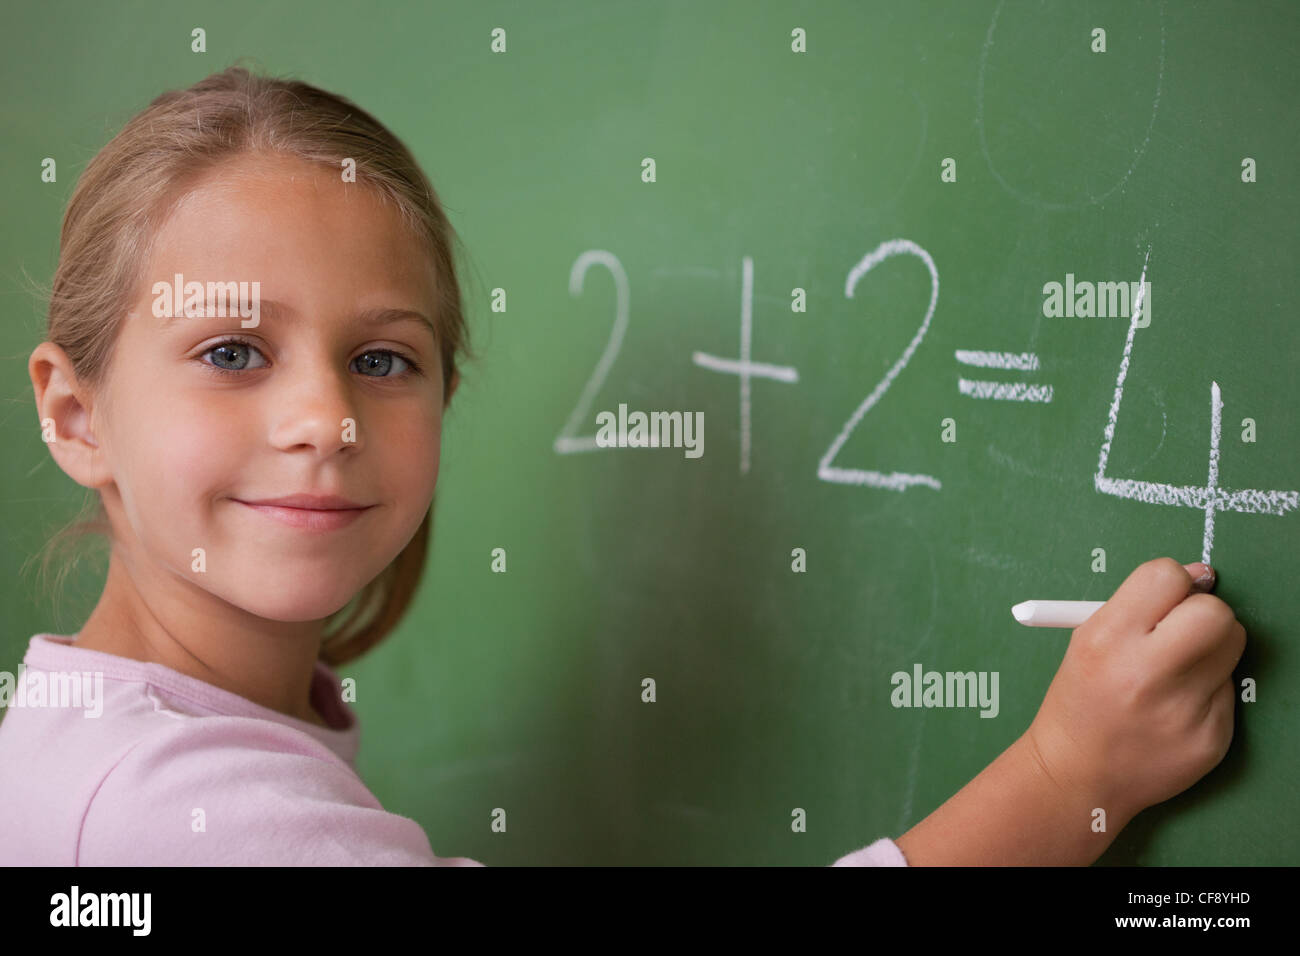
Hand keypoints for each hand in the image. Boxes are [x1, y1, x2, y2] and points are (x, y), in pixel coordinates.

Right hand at [1025, 558, 1244, 825]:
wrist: (1077, 775)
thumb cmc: (1082, 700)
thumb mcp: (1087, 642)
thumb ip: (1139, 607)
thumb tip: (1199, 576)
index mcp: (1105, 639)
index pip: (1165, 577)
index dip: (1173, 581)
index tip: (1171, 595)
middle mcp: (1145, 673)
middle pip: (1214, 613)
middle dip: (1206, 612)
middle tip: (1188, 628)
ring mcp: (1183, 710)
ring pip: (1232, 647)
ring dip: (1212, 648)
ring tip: (1178, 669)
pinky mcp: (1211, 739)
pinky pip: (1228, 692)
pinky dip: (1207, 692)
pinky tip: (1176, 709)